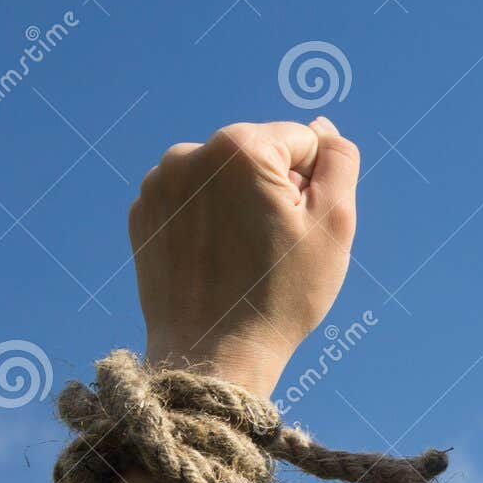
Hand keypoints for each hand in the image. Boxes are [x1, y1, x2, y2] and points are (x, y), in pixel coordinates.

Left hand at [130, 118, 359, 396]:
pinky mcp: (143, 213)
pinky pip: (194, 201)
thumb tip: (323, 128)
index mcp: (239, 147)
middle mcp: (189, 154)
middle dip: (276, 190)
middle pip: (260, 155)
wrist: (213, 355)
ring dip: (242, 203)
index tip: (299, 229)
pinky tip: (216, 260)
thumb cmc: (281, 292)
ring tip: (244, 255)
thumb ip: (339, 161)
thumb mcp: (335, 223)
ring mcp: (158, 184)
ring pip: (225, 177)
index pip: (302, 141)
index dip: (314, 185)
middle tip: (275, 247)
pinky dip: (210, 221)